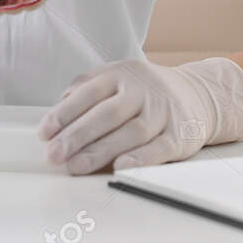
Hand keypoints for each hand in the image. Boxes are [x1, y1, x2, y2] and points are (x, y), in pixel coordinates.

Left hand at [37, 57, 242, 173]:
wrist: (198, 94)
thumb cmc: (144, 92)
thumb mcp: (115, 78)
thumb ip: (85, 90)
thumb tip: (58, 109)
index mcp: (120, 74)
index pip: (87, 93)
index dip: (64, 114)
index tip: (44, 133)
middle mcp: (141, 90)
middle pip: (106, 114)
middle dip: (77, 136)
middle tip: (54, 155)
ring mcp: (162, 111)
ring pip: (130, 132)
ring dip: (101, 152)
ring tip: (76, 166)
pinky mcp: (180, 134)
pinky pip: (158, 148)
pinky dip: (140, 159)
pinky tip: (120, 168)